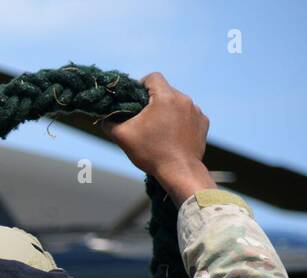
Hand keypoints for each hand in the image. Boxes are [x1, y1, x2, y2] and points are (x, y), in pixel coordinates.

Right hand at [106, 72, 215, 204]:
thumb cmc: (151, 153)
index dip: (141, 85)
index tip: (136, 99)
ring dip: (168, 112)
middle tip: (145, 120)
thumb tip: (104, 118)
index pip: (153, 77)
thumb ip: (109, 123)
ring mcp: (196, 111)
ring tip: (160, 131)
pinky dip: (181, 122)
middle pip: (165, 91)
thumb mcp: (123, 137)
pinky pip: (189, 116)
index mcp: (165, 97)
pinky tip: (173, 137)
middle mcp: (184, 99)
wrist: (180, 171)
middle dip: (154, 102)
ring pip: (178, 104)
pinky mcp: (203, 123)